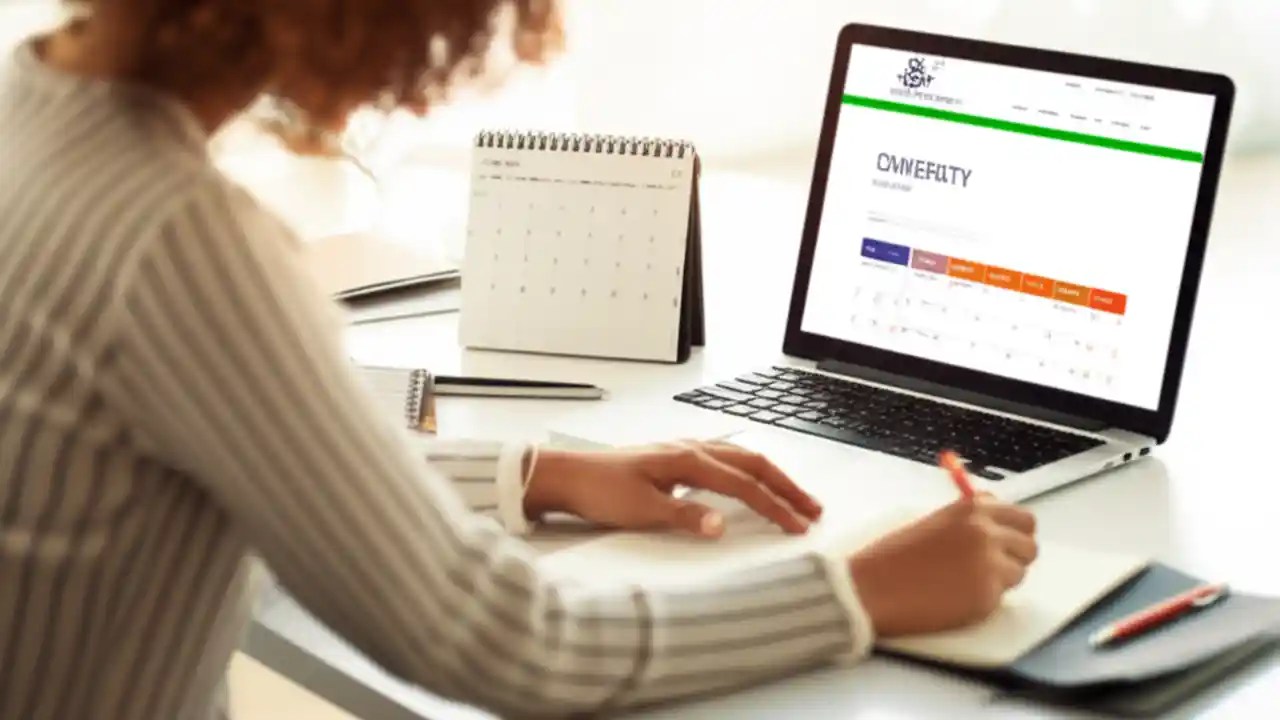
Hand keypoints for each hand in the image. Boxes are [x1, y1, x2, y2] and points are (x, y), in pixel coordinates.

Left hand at [523, 442, 823, 536]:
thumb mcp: (640, 510)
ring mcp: (682, 450)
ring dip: (769, 477)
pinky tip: (747, 481)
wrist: (567, 475)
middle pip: (752, 463)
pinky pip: (723, 459)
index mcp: (687, 460)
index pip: (744, 484)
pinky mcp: (674, 458)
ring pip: (740, 458)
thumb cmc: (599, 491)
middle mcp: (690, 449)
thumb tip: (722, 526)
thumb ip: (684, 517)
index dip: (775, 506)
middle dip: (785, 486)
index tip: (799, 525)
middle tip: (812, 509)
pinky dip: (746, 470)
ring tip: (792, 497)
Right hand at [849, 495, 1037, 635]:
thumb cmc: (892, 556)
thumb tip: (997, 523)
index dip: (1013, 531)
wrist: (871, 588)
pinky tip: (955, 597)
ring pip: (1019, 573)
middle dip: (1016, 554)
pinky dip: (984, 599)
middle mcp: (985, 532)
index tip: (1005, 540)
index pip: (1019, 516)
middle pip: (1029, 543)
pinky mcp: (987, 595)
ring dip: (1000, 580)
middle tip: (994, 565)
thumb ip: (969, 520)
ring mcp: (989, 564)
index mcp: (971, 509)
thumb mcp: (933, 523)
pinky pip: (1002, 598)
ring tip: (963, 582)